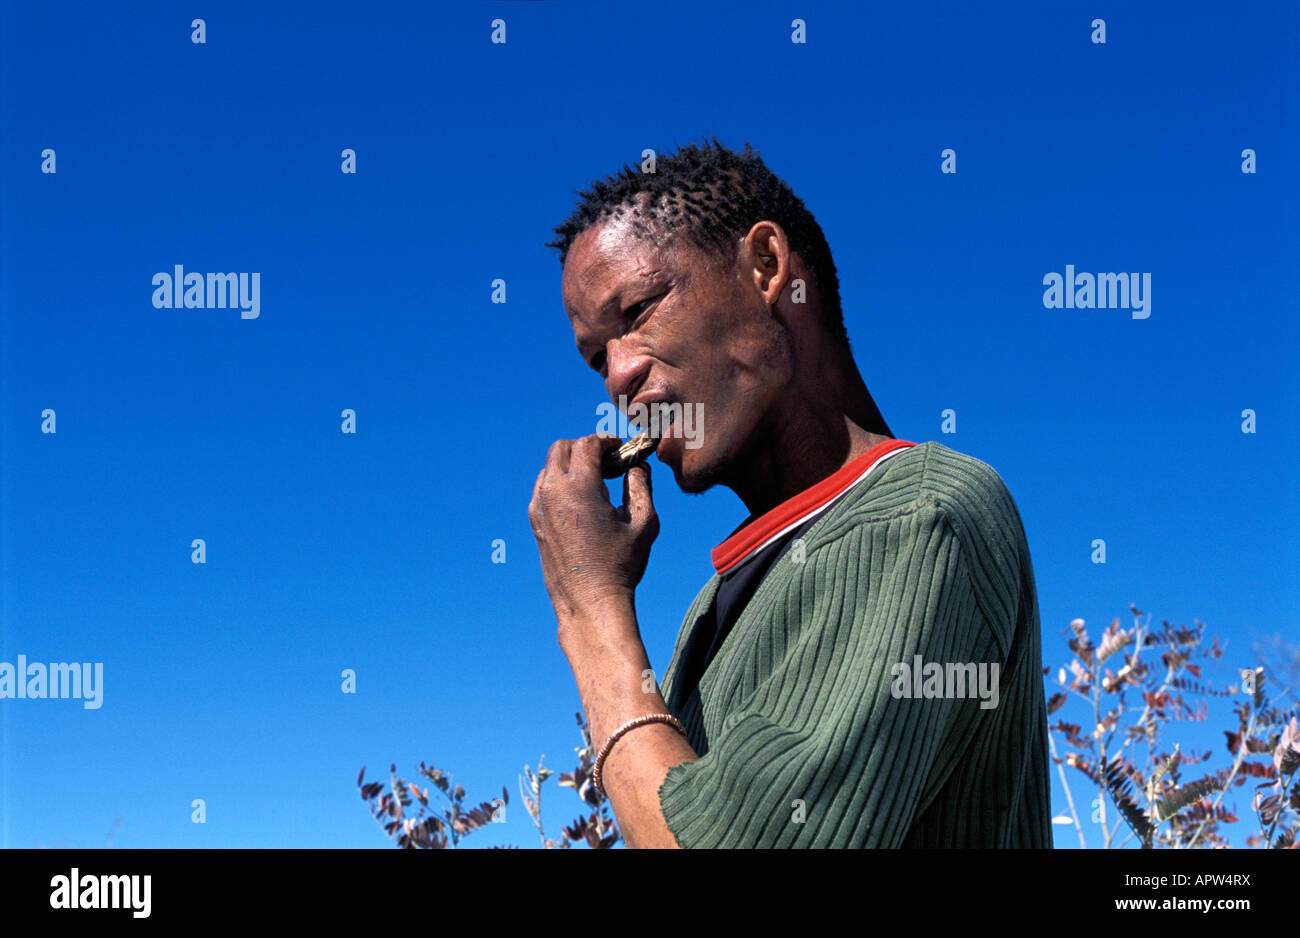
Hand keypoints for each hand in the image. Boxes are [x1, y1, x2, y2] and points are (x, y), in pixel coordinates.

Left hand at [528, 434, 658, 632]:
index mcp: (580, 486)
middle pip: (562, 448)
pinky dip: (560, 483)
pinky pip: (543, 488)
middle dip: (585, 447)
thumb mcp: (644, 522)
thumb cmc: (620, 564)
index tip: (620, 448)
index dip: (606, 441)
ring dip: (570, 465)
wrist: (590, 601)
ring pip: (549, 467)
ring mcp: (539, 506)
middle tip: (607, 461)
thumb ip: (642, 486)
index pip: (587, 444)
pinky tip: (580, 501)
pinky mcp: (535, 522)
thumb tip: (637, 468)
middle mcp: (553, 491)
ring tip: (594, 481)